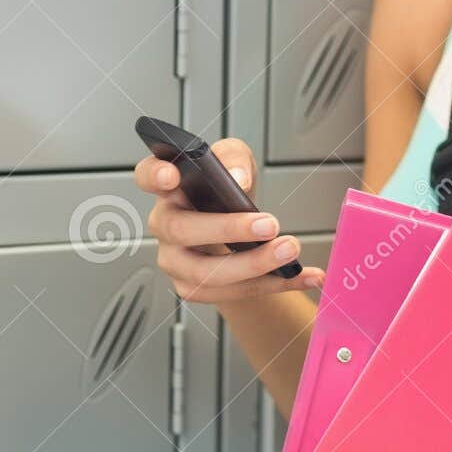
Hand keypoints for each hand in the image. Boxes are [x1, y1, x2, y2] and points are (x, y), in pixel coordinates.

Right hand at [134, 137, 323, 304]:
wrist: (236, 235)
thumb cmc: (226, 194)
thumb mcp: (235, 163)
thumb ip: (234, 160)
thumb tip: (237, 180)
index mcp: (170, 189)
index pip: (148, 176)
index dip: (155, 175)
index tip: (172, 175)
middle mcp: (165, 225)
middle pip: (181, 230)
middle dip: (226, 230)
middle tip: (268, 224)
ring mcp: (176, 261)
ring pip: (205, 272)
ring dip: (253, 264)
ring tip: (290, 250)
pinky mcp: (195, 288)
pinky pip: (233, 292)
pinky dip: (274, 284)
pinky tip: (304, 275)